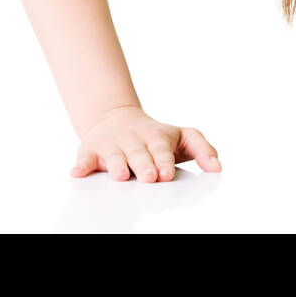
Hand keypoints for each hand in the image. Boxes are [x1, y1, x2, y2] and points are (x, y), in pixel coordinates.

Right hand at [70, 105, 223, 181]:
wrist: (117, 118)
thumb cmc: (155, 137)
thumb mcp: (182, 137)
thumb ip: (202, 149)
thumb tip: (218, 167)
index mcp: (158, 138)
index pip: (163, 150)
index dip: (164, 161)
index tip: (167, 173)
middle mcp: (135, 141)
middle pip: (140, 154)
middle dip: (144, 165)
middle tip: (149, 178)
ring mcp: (113, 145)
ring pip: (115, 156)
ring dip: (116, 165)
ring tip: (120, 176)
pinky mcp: (92, 150)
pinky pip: (85, 158)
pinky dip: (82, 165)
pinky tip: (78, 173)